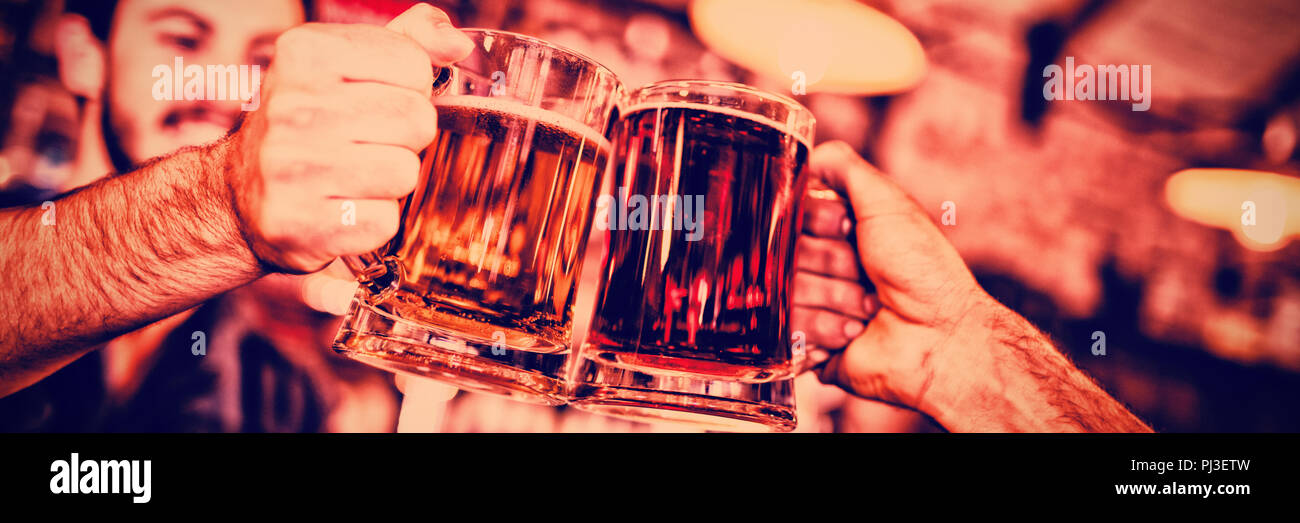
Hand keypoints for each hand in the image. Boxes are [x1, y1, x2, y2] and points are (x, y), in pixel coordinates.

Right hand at [225, 4, 472, 272]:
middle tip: (367, 142)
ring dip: (391, 180)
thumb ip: (410, 39)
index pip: (414, 66)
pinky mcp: (299, 223)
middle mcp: (291, 106)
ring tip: (355, 174)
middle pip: (416, 119)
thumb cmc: (310, 120)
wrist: (242, 191)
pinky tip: (342, 206)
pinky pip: (384, 222)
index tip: (375, 100)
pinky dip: (373, 221)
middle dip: (405, 137)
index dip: (409, 89)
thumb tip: (458, 44)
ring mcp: (291, 167)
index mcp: (304, 52)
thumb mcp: (348, 63)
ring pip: (405, 172)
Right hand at [795, 141, 992, 408]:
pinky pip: (786, 330)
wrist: (940, 337)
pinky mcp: (806, 344)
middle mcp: (821, 266)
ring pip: (784, 292)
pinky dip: (824, 329)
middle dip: (829, 264)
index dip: (819, 222)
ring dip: (832, 298)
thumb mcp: (889, 204)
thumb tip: (812, 153)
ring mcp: (812, 305)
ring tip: (866, 307)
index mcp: (837, 232)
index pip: (792, 214)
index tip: (848, 228)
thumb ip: (846, 169)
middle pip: (785, 253)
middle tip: (864, 273)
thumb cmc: (924, 271)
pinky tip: (853, 332)